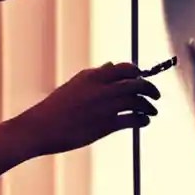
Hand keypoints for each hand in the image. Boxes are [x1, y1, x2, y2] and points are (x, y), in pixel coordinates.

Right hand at [15, 62, 160, 156]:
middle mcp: (101, 89)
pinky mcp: (106, 125)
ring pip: (138, 102)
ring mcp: (105, 107)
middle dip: (150, 89)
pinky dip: (142, 120)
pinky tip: (143, 122)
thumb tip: (110, 66)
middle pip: (136, 84)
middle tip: (155, 95)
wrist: (39, 128)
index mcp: (92, 77)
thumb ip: (93, 76)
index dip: (137, 72)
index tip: (141, 77)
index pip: (125, 68)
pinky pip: (133, 120)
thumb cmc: (53, 108)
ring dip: (149, 106)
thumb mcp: (72, 86)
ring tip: (152, 111)